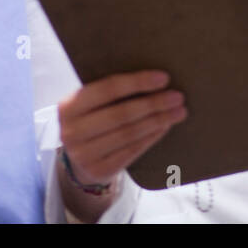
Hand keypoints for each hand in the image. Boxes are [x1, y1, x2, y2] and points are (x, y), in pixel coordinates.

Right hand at [58, 70, 185, 193]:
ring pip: (129, 134)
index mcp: (68, 106)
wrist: (79, 157)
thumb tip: (154, 77)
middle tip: (178, 97)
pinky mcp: (98, 170)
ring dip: (158, 121)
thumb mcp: (90, 103)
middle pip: (121, 114)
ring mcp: (83, 155)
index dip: (138, 82)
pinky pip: (131, 151)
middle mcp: (71, 132)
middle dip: (153, 104)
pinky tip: (165, 127)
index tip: (164, 78)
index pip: (107, 89)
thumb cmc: (92, 119)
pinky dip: (152, 137)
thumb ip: (110, 90)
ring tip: (178, 112)